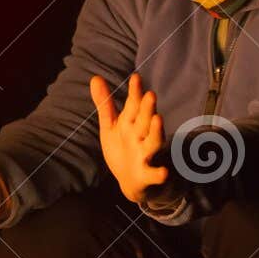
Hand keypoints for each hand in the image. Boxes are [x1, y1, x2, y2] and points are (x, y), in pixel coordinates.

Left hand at [90, 73, 168, 203]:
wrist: (131, 180)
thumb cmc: (123, 148)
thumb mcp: (111, 125)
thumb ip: (105, 104)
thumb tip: (95, 77)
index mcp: (131, 123)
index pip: (134, 105)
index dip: (134, 92)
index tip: (135, 78)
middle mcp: (141, 136)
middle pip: (145, 120)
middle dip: (147, 108)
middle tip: (150, 95)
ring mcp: (146, 154)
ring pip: (153, 142)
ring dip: (156, 132)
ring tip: (158, 119)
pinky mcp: (147, 174)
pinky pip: (155, 174)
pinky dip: (159, 174)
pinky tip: (164, 173)